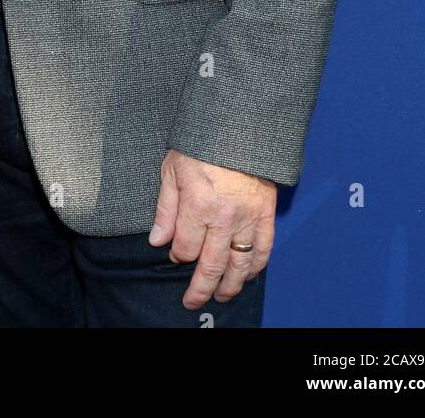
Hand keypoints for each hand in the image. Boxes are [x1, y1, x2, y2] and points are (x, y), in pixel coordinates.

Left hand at [149, 150, 275, 308]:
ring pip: (239, 264)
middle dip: (200, 288)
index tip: (175, 254)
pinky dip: (256, 266)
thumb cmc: (201, 143)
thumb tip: (158, 240)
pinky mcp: (266, 213)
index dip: (177, 256)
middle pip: (211, 265)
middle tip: (192, 301)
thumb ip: (165, 208)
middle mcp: (224, 217)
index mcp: (198, 205)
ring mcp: (248, 217)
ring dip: (229, 286)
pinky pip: (263, 248)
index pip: (185, 248)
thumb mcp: (172, 169)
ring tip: (221, 296)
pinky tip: (248, 275)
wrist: (238, 124)